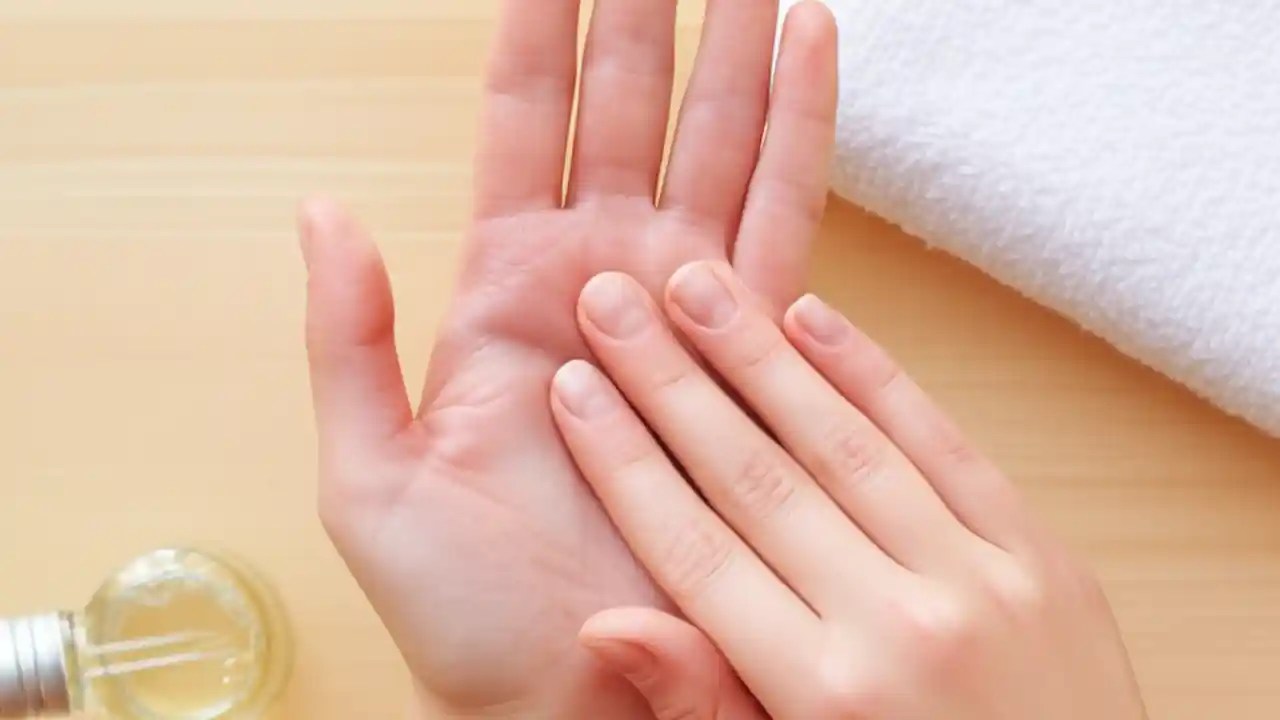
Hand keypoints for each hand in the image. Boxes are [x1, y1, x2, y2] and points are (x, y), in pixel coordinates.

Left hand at [300, 1, 836, 716]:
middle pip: (628, 110)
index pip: (523, 120)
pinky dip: (801, 128)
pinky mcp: (749, 348)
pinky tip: (811, 52)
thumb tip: (324, 210)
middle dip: (649, 16)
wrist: (570, 693)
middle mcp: (601, 278)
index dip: (539, 28)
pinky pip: (786, 217)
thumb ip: (345, 338)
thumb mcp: (367, 476)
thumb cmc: (464, 608)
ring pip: (715, 145)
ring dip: (732, 52)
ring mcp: (680, 305)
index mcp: (506, 288)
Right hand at [549, 263, 1148, 718]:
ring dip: (760, 355)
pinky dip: (875, 376)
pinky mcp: (1041, 557)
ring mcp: (980, 581)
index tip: (573, 390)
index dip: (624, 464)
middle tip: (611, 303)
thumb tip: (606, 623)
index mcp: (823, 699)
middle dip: (670, 383)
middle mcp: (899, 628)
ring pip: (844, 442)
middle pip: (756, 478)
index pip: (694, 553)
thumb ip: (707, 704)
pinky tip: (815, 317)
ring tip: (696, 285)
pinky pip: (944, 444)